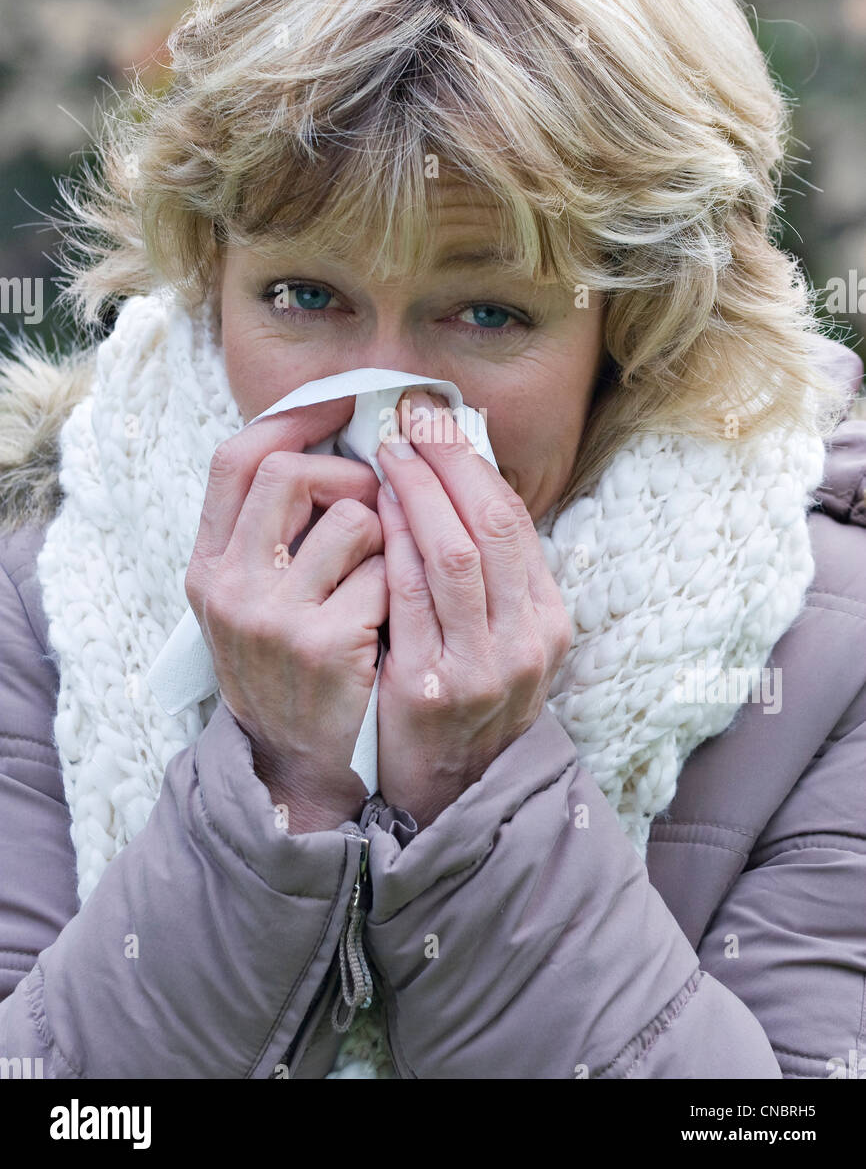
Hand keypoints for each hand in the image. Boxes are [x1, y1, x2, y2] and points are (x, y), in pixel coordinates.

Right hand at [184, 395, 388, 831]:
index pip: (236, 459)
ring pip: (356, 518)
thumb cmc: (291, 664)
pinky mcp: (324, 646)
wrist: (296, 764)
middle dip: (349, 477)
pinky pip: (388, 574)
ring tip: (379, 577)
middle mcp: (229, 586)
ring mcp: (273, 617)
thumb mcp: (255, 596)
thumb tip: (345, 439)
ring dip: (385, 538)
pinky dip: (402, 587)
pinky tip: (391, 620)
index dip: (292, 419)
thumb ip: (278, 527)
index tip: (341, 403)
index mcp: (209, 565)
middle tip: (373, 505)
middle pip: (291, 473)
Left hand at [374, 392, 572, 828]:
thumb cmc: (465, 697)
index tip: (441, 421)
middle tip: (412, 415)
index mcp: (547, 619)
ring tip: (390, 450)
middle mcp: (526, 641)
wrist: (449, 792)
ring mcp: (482, 667)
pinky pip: (412, 596)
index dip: (475, 464)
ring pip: (456, 553)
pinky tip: (376, 509)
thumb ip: (489, 571)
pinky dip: (395, 542)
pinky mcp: (432, 688)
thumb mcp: (501, 636)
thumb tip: (454, 476)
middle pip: (493, 525)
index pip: (516, 520)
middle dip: (450, 461)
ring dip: (420, 491)